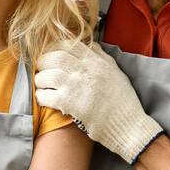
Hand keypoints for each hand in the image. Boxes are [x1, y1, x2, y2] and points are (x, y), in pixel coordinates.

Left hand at [34, 39, 163, 163]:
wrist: (129, 126)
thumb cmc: (123, 101)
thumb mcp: (115, 71)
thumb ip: (101, 57)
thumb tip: (88, 44)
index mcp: (97, 60)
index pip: (70, 44)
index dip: (55, 47)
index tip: (50, 54)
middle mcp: (86, 69)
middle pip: (54, 57)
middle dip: (43, 62)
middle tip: (41, 69)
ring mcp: (77, 85)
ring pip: (47, 75)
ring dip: (40, 80)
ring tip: (41, 85)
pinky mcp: (70, 103)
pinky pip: (46, 96)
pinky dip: (41, 97)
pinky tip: (43, 99)